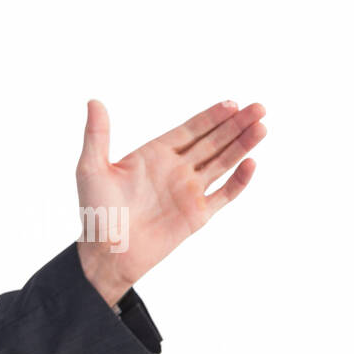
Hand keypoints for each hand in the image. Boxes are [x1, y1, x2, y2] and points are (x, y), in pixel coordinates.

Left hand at [74, 99, 266, 306]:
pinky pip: (224, 195)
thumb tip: (93, 101)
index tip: (232, 103)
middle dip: (236, 124)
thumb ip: (97, 134)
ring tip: (262, 126)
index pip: (190, 129)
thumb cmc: (96, 211)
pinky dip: (239, 181)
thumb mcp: (91, 168)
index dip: (211, 116)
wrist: (107, 253)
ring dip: (243, 145)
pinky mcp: (198, 215)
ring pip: (223, 162)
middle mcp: (176, 169)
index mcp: (154, 154)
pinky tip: (251, 164)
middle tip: (259, 107)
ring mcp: (189, 191)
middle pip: (213, 141)